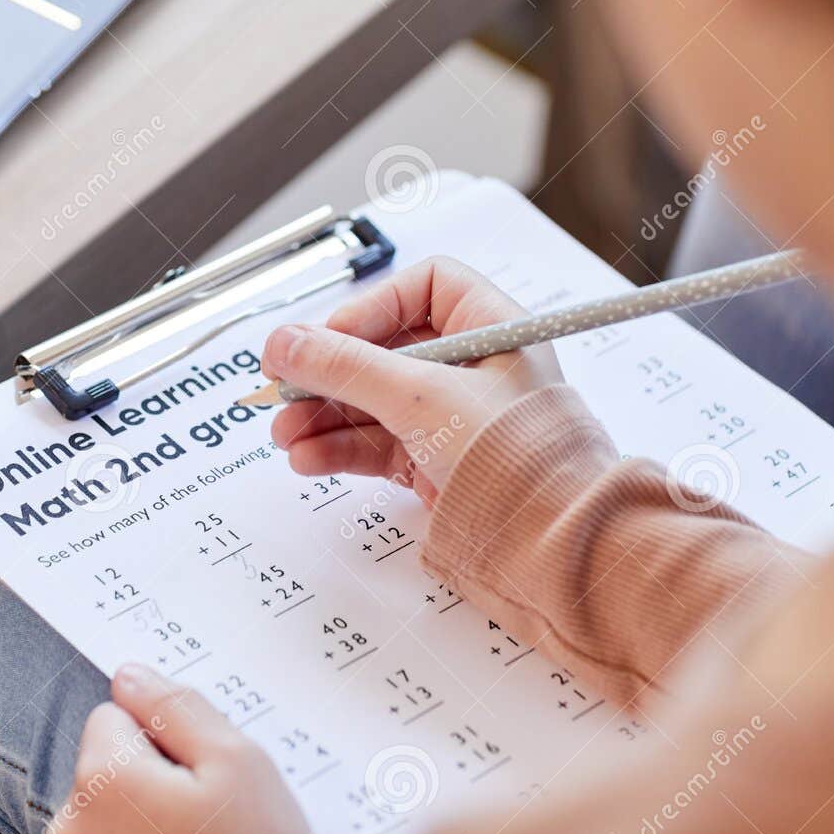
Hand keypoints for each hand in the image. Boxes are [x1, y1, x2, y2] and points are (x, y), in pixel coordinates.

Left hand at [47, 664, 309, 833]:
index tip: (198, 776)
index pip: (115, 715)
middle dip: (150, 782)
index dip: (164, 739)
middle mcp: (69, 829)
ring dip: (142, 827)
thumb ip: (178, 709)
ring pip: (107, 814)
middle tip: (205, 822)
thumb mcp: (240, 763)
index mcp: (103, 780)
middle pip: (106, 767)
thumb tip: (131, 675)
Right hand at [263, 257, 562, 505]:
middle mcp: (475, 368)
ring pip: (374, 401)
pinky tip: (309, 457)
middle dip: (330, 372)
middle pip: (385, 349)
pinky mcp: (438, 462)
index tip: (331, 336)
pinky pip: (378, 444)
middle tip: (285, 387)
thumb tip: (285, 343)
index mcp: (492, 329)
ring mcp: (455, 418)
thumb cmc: (518, 459)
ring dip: (325, 414)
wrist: (549, 545)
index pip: (424, 288)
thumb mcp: (420, 397)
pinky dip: (341, 449)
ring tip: (286, 432)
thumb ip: (345, 367)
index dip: (372, 307)